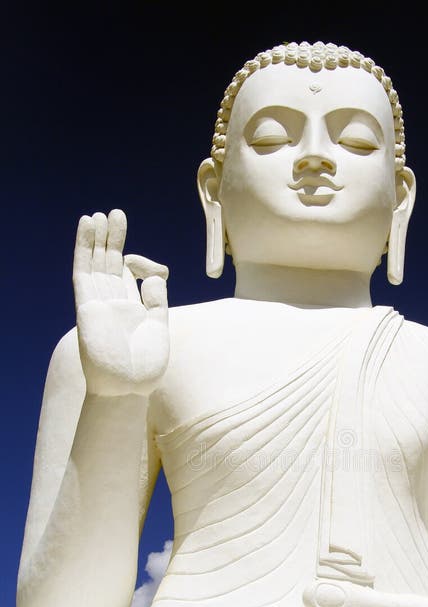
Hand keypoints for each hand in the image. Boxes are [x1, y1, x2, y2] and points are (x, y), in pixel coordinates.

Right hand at [73, 209, 168, 395]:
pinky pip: (83, 271)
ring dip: (97, 238)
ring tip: (100, 215)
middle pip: (110, 263)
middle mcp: (113, 303)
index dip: (142, 263)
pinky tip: (87, 227)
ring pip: (95, 263)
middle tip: (117, 214)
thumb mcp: (159, 329)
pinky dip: (83, 248)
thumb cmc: (145, 368)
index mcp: (132, 309)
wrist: (127, 388)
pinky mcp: (87, 304)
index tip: (161, 269)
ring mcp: (99, 302)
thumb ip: (157, 302)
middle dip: (114, 239)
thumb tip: (156, 277)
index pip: (131, 275)